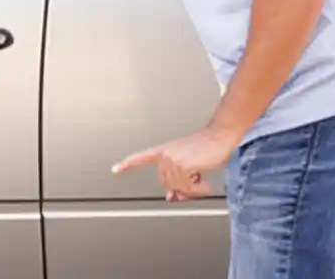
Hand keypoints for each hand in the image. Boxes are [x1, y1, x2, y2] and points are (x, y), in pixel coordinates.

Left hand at [112, 127, 240, 201]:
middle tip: (197, 181)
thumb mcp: (189, 165)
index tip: (115, 170)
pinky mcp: (182, 165)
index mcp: (163, 151)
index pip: (141, 158)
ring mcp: (171, 159)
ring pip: (179, 188)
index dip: (127, 165)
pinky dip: (200, 188)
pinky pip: (189, 187)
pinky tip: (205, 179)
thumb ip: (177, 179)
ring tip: (201, 175)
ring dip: (194, 188)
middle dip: (183, 188)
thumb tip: (172, 198)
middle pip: (168, 185)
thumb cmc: (207, 149)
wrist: (219, 137)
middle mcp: (164, 155)